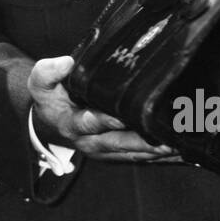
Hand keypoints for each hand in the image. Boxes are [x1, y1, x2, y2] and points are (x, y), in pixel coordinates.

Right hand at [28, 56, 177, 162]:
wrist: (50, 121)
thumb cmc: (50, 98)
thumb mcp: (41, 81)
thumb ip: (49, 71)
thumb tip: (66, 63)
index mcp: (72, 123)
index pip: (91, 123)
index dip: (107, 120)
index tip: (124, 117)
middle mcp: (89, 141)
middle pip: (119, 143)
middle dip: (143, 143)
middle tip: (167, 140)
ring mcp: (103, 151)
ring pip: (132, 153)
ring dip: (155, 152)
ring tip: (178, 146)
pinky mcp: (114, 154)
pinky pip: (137, 157)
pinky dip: (157, 157)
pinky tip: (177, 152)